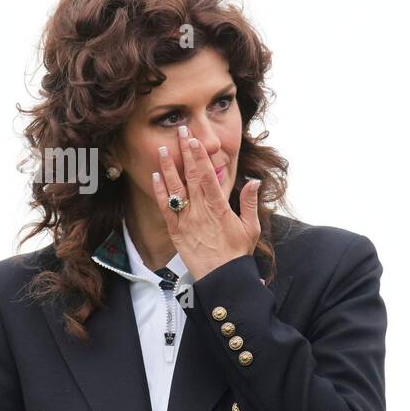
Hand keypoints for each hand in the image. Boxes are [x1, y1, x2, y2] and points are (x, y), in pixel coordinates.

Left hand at [151, 124, 260, 280]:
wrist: (221, 278)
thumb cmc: (237, 254)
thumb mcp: (250, 228)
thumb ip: (250, 202)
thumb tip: (254, 181)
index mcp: (218, 207)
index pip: (207, 175)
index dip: (199, 156)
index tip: (194, 139)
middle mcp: (199, 210)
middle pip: (190, 175)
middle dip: (184, 152)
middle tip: (179, 132)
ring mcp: (185, 220)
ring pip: (174, 188)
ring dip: (167, 167)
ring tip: (162, 148)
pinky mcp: (176, 231)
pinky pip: (165, 207)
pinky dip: (160, 191)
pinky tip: (156, 176)